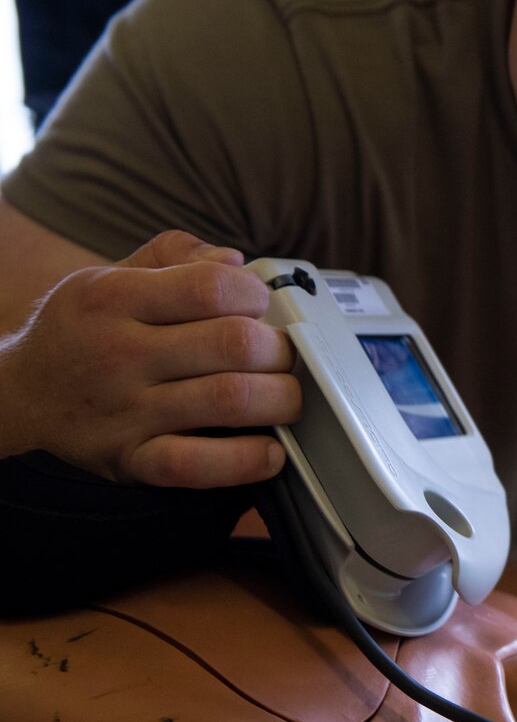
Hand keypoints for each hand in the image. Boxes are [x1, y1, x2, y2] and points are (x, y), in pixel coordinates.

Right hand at [0, 231, 299, 485]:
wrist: (17, 395)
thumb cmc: (80, 331)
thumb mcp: (109, 276)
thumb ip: (173, 255)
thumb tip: (235, 259)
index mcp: (115, 298)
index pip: (212, 287)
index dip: (254, 294)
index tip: (259, 306)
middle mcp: (120, 354)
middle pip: (235, 343)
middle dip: (280, 348)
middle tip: (283, 354)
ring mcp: (126, 411)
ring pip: (230, 400)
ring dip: (281, 399)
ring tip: (286, 396)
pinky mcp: (131, 459)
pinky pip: (197, 465)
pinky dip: (248, 460)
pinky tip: (270, 451)